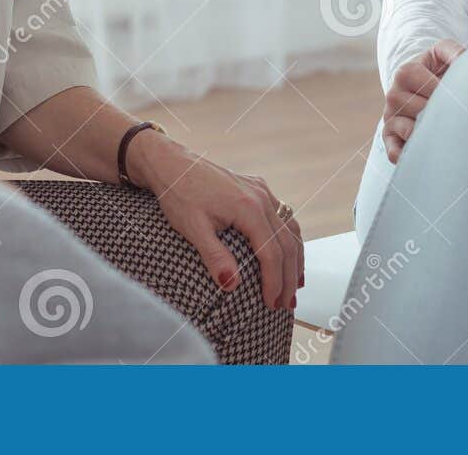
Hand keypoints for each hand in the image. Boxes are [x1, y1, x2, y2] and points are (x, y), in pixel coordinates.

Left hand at [131, 137, 304, 310]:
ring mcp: (262, 191)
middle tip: (286, 304)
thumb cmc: (179, 194)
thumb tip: (231, 286)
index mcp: (248, 208)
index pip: (271, 252)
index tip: (271, 305)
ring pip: (291, 229)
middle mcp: (262, 197)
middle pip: (287, 243)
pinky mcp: (258, 189)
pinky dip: (290, 239)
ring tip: (295, 285)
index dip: (274, 282)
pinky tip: (288, 252)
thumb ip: (214, 257)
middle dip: (289, 277)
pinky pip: (284, 216)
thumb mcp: (192, 228)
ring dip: (295, 259)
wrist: (172, 164)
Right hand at [382, 39, 465, 162]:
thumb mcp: (444, 54)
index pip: (428, 86)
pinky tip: (424, 153)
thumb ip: (455, 52)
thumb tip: (465, 62)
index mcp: (405, 72)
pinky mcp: (389, 135)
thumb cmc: (437, 69)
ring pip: (409, 130)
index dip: (447, 92)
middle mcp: (393, 94)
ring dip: (429, 133)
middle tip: (458, 117)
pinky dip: (406, 154)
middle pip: (420, 110)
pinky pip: (393, 150)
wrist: (422, 84)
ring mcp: (389, 116)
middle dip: (441, 114)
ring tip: (446, 132)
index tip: (461, 96)